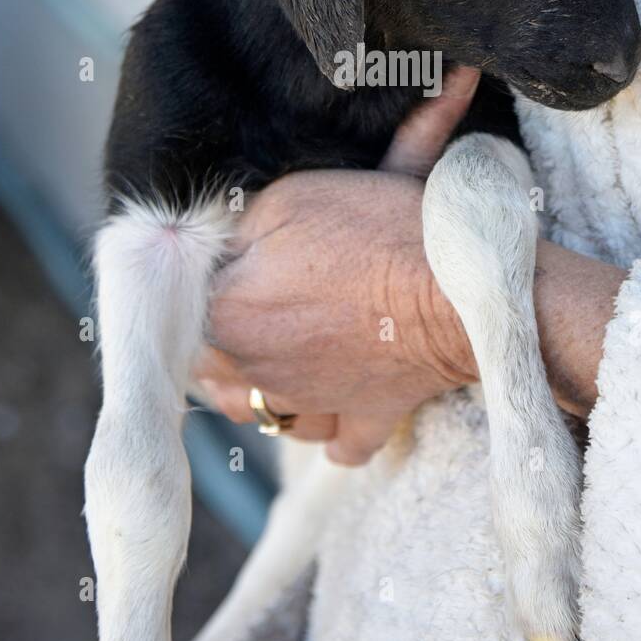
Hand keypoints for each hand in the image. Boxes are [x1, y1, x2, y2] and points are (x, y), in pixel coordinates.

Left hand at [196, 69, 625, 462]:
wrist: (461, 285)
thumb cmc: (376, 231)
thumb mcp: (290, 198)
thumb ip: (235, 227)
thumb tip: (213, 245)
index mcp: (225, 316)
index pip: (179, 312)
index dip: (196, 287)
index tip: (222, 268)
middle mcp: (258, 371)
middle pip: (212, 370)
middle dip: (219, 345)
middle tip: (245, 309)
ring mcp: (313, 403)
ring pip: (266, 415)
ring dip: (263, 394)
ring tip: (278, 361)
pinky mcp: (366, 418)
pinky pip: (339, 443)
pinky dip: (334, 431)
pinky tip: (336, 408)